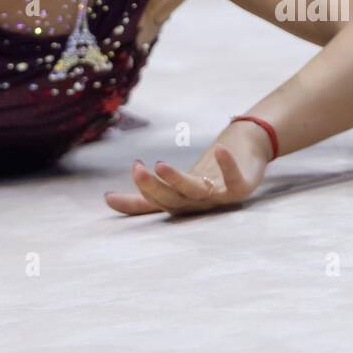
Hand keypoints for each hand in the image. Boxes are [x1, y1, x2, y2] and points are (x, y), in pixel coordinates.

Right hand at [104, 129, 270, 216]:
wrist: (245, 161)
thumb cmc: (205, 178)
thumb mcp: (173, 186)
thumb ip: (145, 196)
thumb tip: (107, 199)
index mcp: (180, 203)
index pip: (156, 203)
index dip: (137, 198)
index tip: (114, 189)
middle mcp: (198, 202)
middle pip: (173, 198)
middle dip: (153, 186)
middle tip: (136, 168)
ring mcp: (219, 196)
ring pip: (195, 190)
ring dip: (177, 179)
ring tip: (159, 164)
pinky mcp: (241, 186)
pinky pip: (234, 178)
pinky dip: (227, 166)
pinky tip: (219, 149)